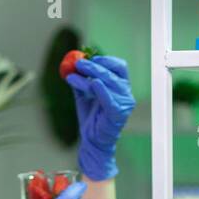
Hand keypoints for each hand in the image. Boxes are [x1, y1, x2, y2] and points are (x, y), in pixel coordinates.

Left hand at [66, 56, 134, 181]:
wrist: (92, 141)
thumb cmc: (91, 118)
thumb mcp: (84, 94)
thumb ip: (81, 79)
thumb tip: (72, 62)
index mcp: (121, 87)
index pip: (120, 67)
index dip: (105, 60)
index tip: (89, 57)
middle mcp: (126, 94)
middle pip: (113, 72)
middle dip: (94, 66)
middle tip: (78, 63)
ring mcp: (124, 104)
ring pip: (108, 82)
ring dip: (90, 76)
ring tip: (73, 76)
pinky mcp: (118, 113)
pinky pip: (109, 97)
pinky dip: (100, 89)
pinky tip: (91, 84)